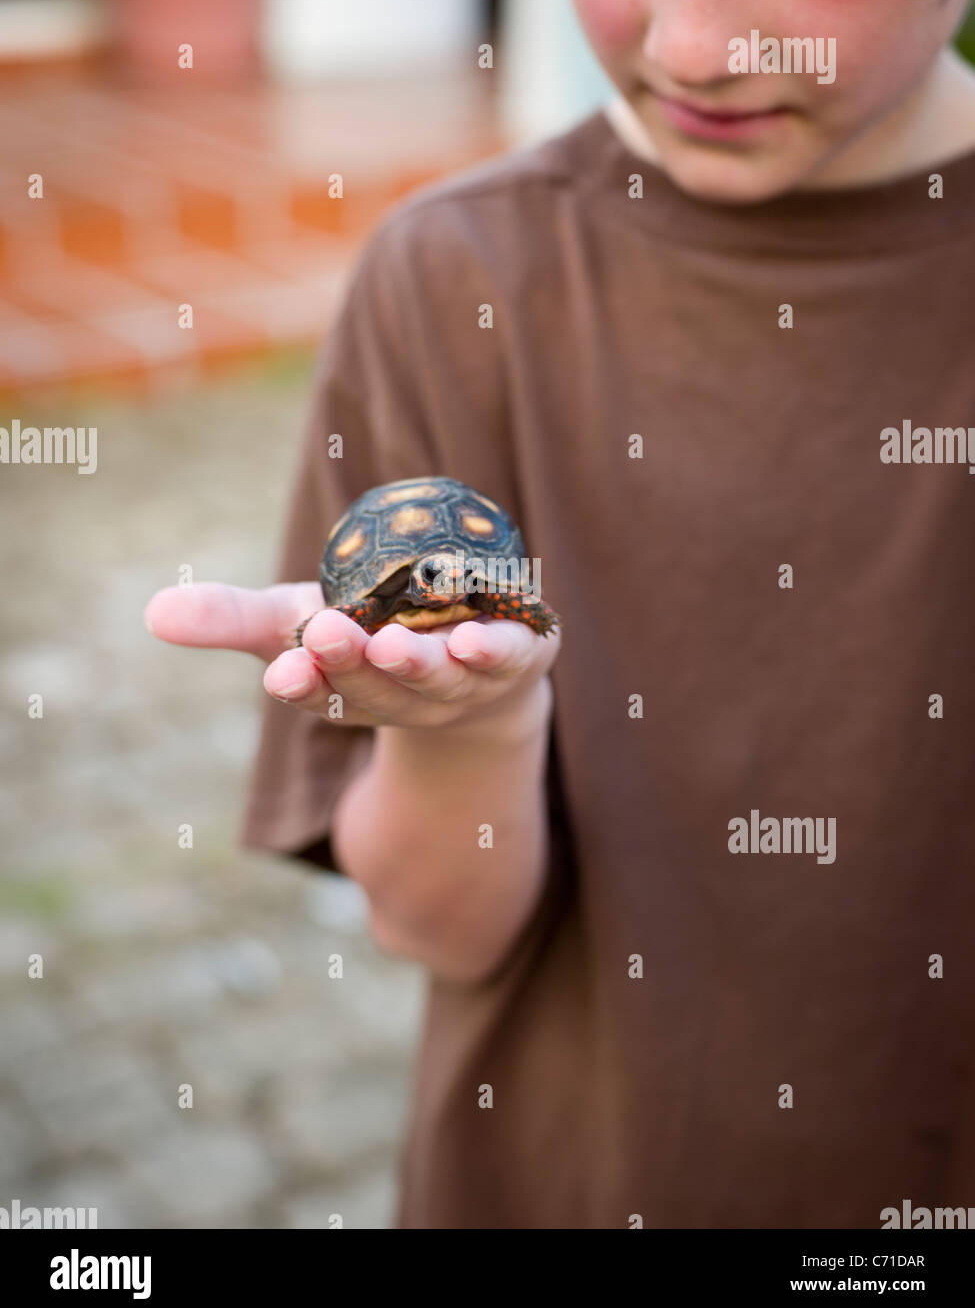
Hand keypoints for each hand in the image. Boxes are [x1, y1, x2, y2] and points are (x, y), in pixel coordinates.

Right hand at [144, 582, 560, 733]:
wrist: (477, 666)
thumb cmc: (371, 637)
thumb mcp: (298, 621)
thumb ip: (233, 618)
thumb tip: (153, 613)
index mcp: (348, 688)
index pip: (316, 689)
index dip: (301, 682)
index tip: (282, 673)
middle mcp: (405, 694)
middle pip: (375, 682)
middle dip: (352, 662)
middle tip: (328, 634)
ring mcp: (465, 682)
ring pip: (438, 677)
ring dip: (415, 665)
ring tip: (393, 644)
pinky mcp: (517, 658)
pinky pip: (507, 657)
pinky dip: (490, 652)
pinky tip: (472, 639)